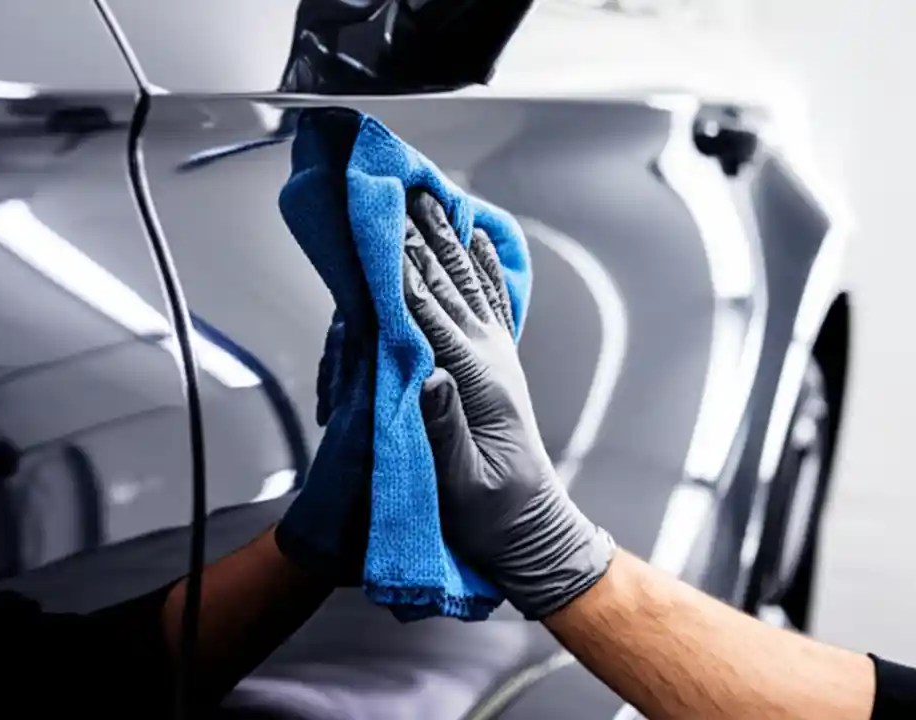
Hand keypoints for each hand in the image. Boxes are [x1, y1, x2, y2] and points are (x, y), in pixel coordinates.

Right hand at [402, 190, 614, 618]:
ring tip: (433, 196)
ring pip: (470, 283)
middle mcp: (490, 359)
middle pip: (448, 285)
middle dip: (422, 236)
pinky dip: (483, 265)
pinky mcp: (498, 365)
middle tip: (399, 190)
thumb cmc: (489, 517)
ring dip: (449, 238)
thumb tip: (428, 374)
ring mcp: (498, 358)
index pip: (429, 314)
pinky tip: (476, 238)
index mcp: (476, 382)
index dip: (403, 269)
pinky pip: (491, 302)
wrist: (533, 532)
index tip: (383, 227)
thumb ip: (443, 429)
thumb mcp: (459, 486)